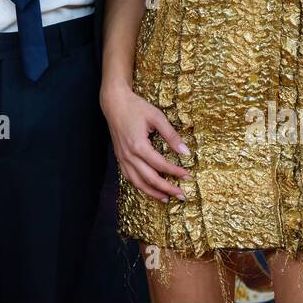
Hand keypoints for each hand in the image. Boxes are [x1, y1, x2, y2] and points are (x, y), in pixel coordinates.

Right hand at [101, 83, 190, 202]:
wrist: (114, 103)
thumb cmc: (136, 107)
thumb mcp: (157, 117)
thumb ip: (171, 136)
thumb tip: (185, 152)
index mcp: (138, 146)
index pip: (161, 165)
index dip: (175, 172)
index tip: (187, 176)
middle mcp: (129, 155)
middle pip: (150, 179)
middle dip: (167, 189)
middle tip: (182, 196)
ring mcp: (122, 158)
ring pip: (137, 182)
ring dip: (152, 193)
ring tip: (166, 199)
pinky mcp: (120, 157)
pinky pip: (129, 177)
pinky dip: (140, 186)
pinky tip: (148, 188)